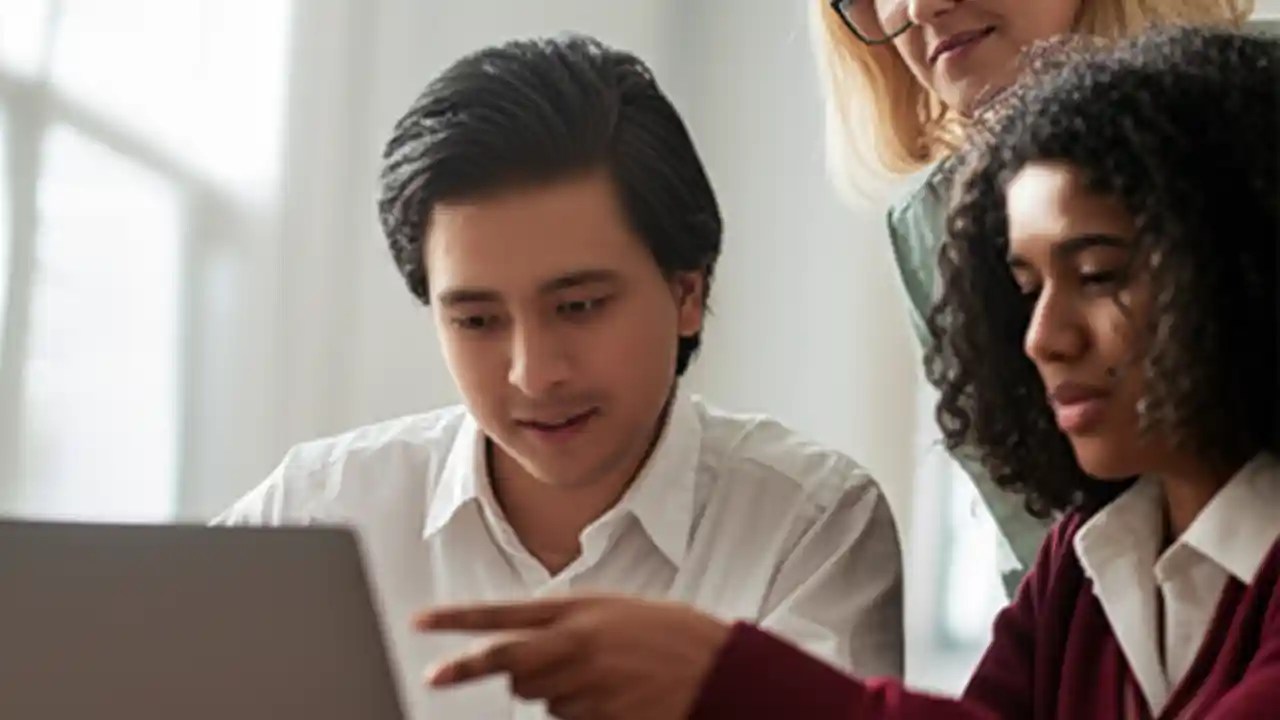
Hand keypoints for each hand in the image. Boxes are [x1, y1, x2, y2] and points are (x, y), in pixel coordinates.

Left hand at [413, 595, 731, 719]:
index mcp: (579, 611)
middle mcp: (576, 648)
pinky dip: (586, 712)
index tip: (420, 625)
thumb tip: (530, 648)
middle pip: (511, 670)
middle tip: (553, 666)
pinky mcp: (598, 717)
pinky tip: (619, 697)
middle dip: (520, 672)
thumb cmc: (673, 637)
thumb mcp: (617, 611)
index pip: (499, 617)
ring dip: (562, 693)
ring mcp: (586, 687)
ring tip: (610, 678)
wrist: (718, 670)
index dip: (456, 624)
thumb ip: (570, 624)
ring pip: (541, 700)